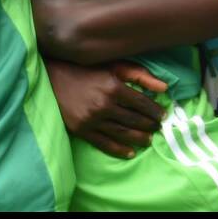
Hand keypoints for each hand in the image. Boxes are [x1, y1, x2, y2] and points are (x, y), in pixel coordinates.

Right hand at [44, 58, 166, 159]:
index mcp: (114, 87)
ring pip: (122, 133)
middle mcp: (104, 105)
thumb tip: (165, 87)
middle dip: (149, 125)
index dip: (155, 111)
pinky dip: (119, 150)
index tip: (163, 115)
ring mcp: (92, 119)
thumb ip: (139, 75)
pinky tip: (130, 153)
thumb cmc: (86, 69)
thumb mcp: (113, 65)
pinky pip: (104, 143)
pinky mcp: (81, 130)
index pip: (142, 103)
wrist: (53, 77)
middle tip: (158, 128)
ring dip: (138, 139)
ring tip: (148, 140)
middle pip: (134, 120)